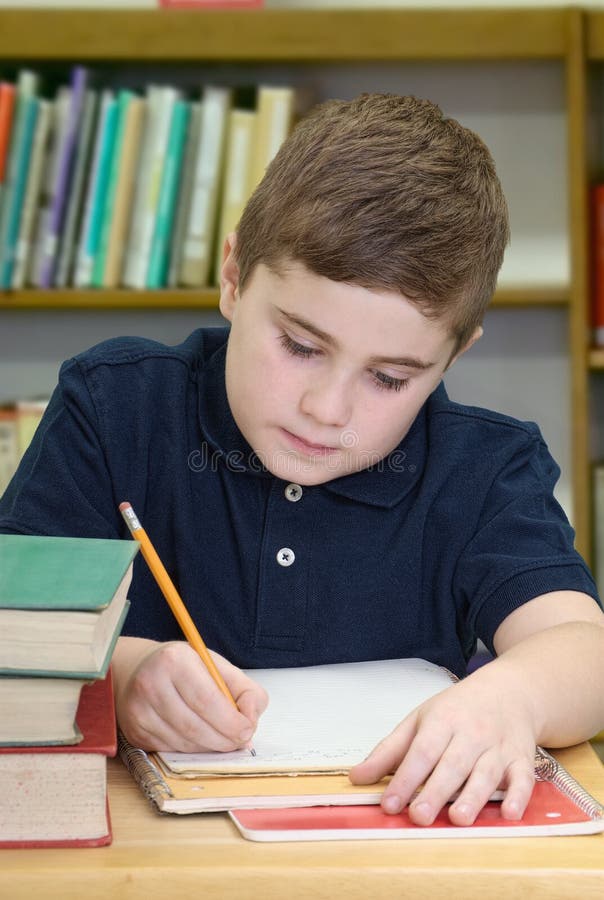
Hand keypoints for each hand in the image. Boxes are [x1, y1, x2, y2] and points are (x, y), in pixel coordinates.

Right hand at [113, 638, 267, 751]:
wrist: (138, 669)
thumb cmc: (183, 667)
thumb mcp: (217, 666)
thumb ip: (245, 690)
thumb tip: (250, 720)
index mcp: (175, 660)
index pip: (206, 700)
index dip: (230, 722)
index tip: (247, 730)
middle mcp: (151, 683)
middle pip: (194, 726)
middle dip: (224, 740)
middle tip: (239, 741)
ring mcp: (138, 710)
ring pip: (183, 743)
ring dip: (209, 747)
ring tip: (221, 738)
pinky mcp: (134, 731)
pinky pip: (170, 750)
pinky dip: (191, 750)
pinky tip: (198, 738)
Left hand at [349, 662, 536, 825]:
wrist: (509, 691)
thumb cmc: (458, 709)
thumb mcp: (420, 720)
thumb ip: (389, 751)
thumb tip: (357, 777)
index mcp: (442, 721)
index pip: (421, 750)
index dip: (405, 777)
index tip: (390, 803)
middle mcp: (471, 733)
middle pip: (452, 764)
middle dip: (435, 791)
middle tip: (419, 817)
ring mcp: (498, 746)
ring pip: (486, 773)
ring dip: (473, 797)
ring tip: (458, 819)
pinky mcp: (521, 759)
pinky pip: (523, 778)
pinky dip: (519, 795)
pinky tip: (510, 813)